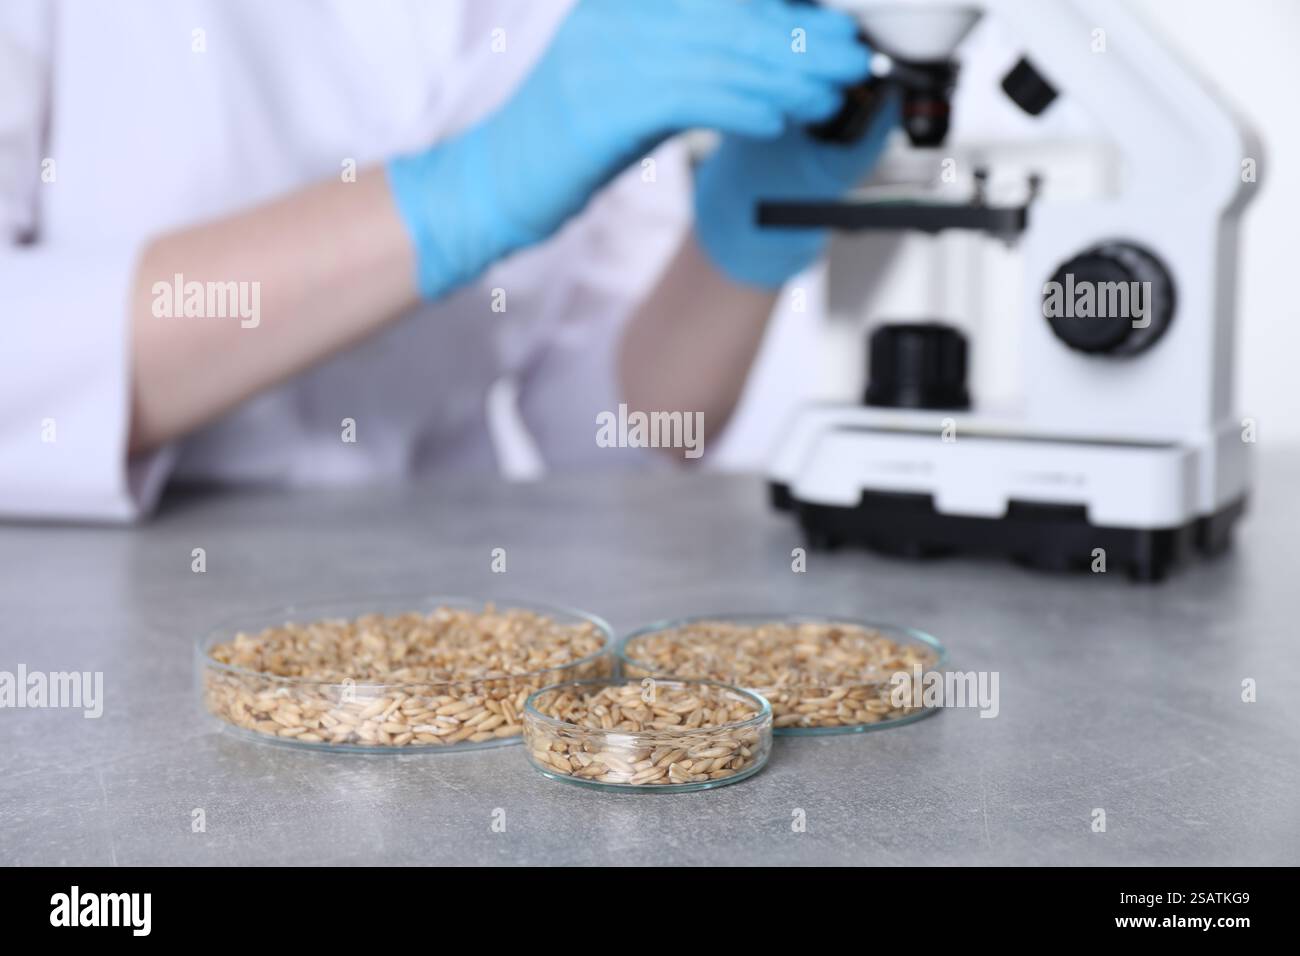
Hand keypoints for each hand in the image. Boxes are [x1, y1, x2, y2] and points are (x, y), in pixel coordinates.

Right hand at [386, 0, 871, 298]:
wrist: (496, 182)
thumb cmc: (567, 138)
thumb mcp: (630, 79)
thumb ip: (692, 56)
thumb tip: (771, 52)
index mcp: (625, 1)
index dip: (782, 5)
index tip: (831, 22)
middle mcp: (616, 16)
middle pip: (731, 14)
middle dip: (801, 36)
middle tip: (850, 56)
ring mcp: (605, 56)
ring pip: (720, 54)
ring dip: (786, 74)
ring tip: (830, 90)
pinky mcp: (602, 107)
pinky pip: (690, 97)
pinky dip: (741, 105)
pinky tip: (778, 116)